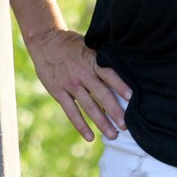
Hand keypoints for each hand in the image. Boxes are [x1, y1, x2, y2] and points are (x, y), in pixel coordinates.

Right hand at [24, 27, 131, 141]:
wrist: (44, 40)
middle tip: (125, 126)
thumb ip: (102, 61)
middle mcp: (82, 74)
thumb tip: (125, 73)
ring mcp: (70, 84)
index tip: (132, 98)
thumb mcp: (89, 47)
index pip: (109, 74)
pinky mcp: (58, 91)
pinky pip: (71, 111)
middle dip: (114, 111)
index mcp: (92, 61)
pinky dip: (81, 125)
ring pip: (88, 106)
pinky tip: (90, 137)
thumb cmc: (72, 45)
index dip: (120, 86)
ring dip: (101, 122)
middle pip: (101, 95)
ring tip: (113, 135)